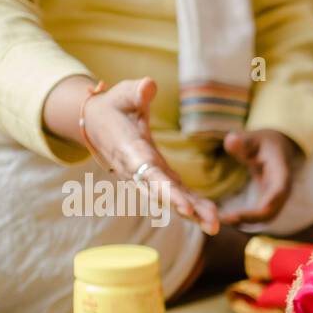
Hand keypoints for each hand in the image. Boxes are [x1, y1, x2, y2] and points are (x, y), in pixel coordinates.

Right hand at [68, 77, 219, 233]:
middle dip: (187, 210)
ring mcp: (148, 178)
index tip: (184, 207)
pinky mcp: (158, 179)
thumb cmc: (113, 107)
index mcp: (131, 152)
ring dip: (194, 214)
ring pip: (172, 199)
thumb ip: (135, 92)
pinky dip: (194, 206)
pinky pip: (177, 194)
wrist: (96, 123)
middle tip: (212, 225)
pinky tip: (213, 216)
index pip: (150, 175)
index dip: (166, 192)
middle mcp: (139, 171)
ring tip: (216, 226)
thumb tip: (148, 86)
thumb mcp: (122, 95)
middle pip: (164, 194)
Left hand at [219, 129, 300, 224]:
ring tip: (221, 220)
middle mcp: (283, 190)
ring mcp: (277, 199)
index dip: (271, 200)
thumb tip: (230, 140)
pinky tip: (226, 218)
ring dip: (246, 222)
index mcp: (281, 172)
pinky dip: (245, 220)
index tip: (259, 208)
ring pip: (266, 217)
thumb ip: (242, 140)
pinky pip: (260, 216)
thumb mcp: (253, 137)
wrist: (276, 149)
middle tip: (225, 219)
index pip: (280, 189)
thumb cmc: (263, 143)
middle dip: (250, 217)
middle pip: (272, 210)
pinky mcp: (269, 203)